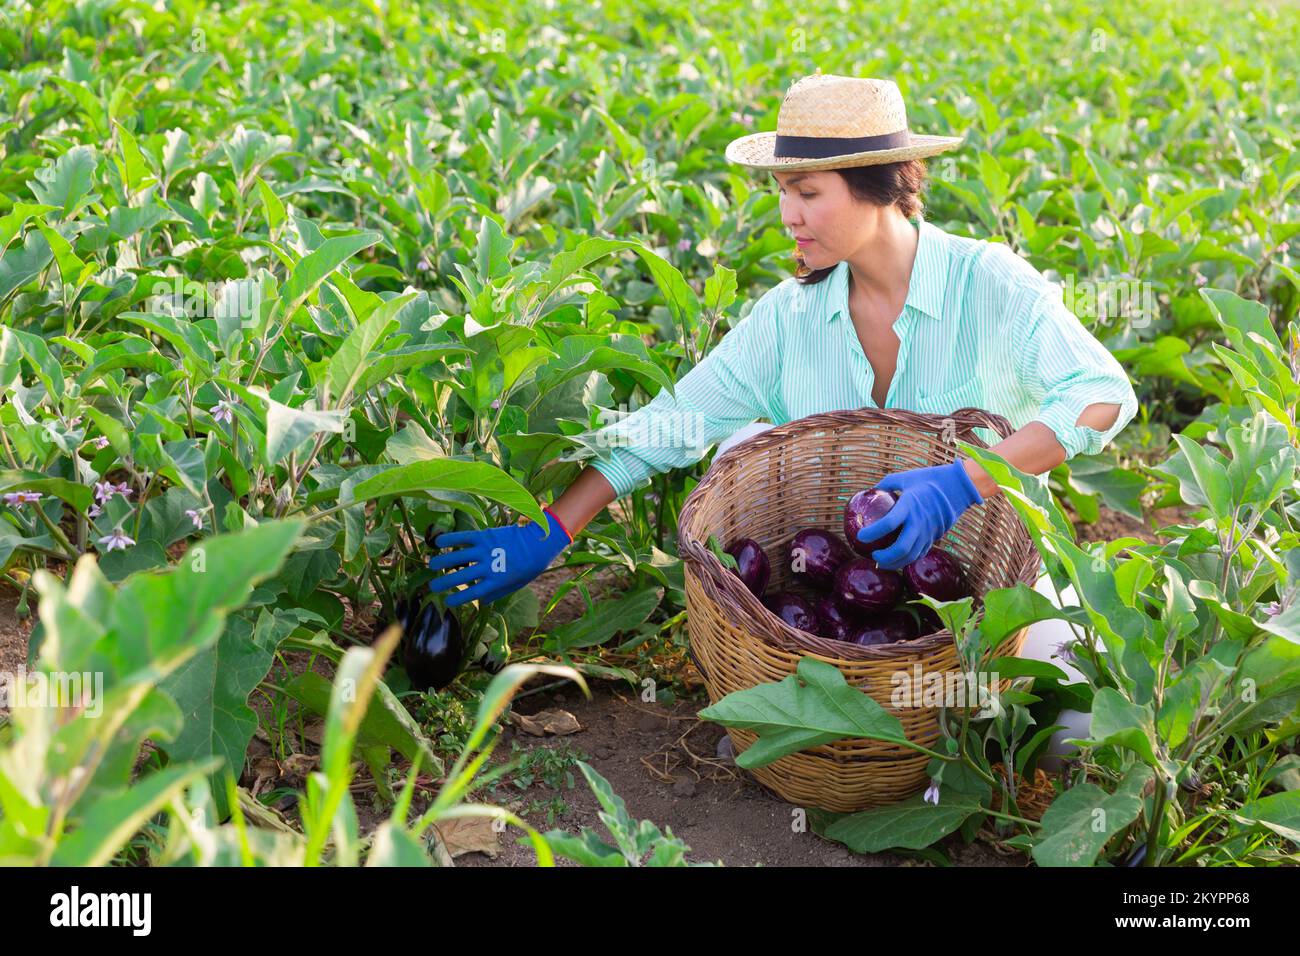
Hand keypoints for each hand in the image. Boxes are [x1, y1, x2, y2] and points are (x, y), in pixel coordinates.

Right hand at [427, 508, 572, 607]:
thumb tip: (481, 603)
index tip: (446, 601)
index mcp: (496, 582)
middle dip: (443, 582)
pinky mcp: (486, 536)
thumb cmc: (528, 567)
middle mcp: (489, 567)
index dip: (457, 598)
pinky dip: (450, 539)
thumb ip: (497, 593)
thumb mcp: (515, 585)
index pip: (472, 593)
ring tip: (431, 565)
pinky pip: (464, 537)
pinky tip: (438, 542)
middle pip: (461, 577)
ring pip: (458, 557)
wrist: (539, 543)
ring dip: (442, 561)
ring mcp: (486, 550)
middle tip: (432, 586)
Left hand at [855, 460, 982, 570]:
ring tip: (881, 561)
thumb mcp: (906, 477)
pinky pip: (919, 553)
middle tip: (872, 555)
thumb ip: (887, 483)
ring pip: (911, 556)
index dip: (872, 533)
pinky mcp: (934, 537)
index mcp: (909, 506)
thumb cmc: (929, 479)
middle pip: (901, 548)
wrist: (959, 487)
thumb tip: (871, 490)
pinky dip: (906, 559)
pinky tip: (896, 559)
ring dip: (895, 563)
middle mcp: (919, 522)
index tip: (860, 536)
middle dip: (885, 557)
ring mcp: (928, 532)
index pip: (888, 524)